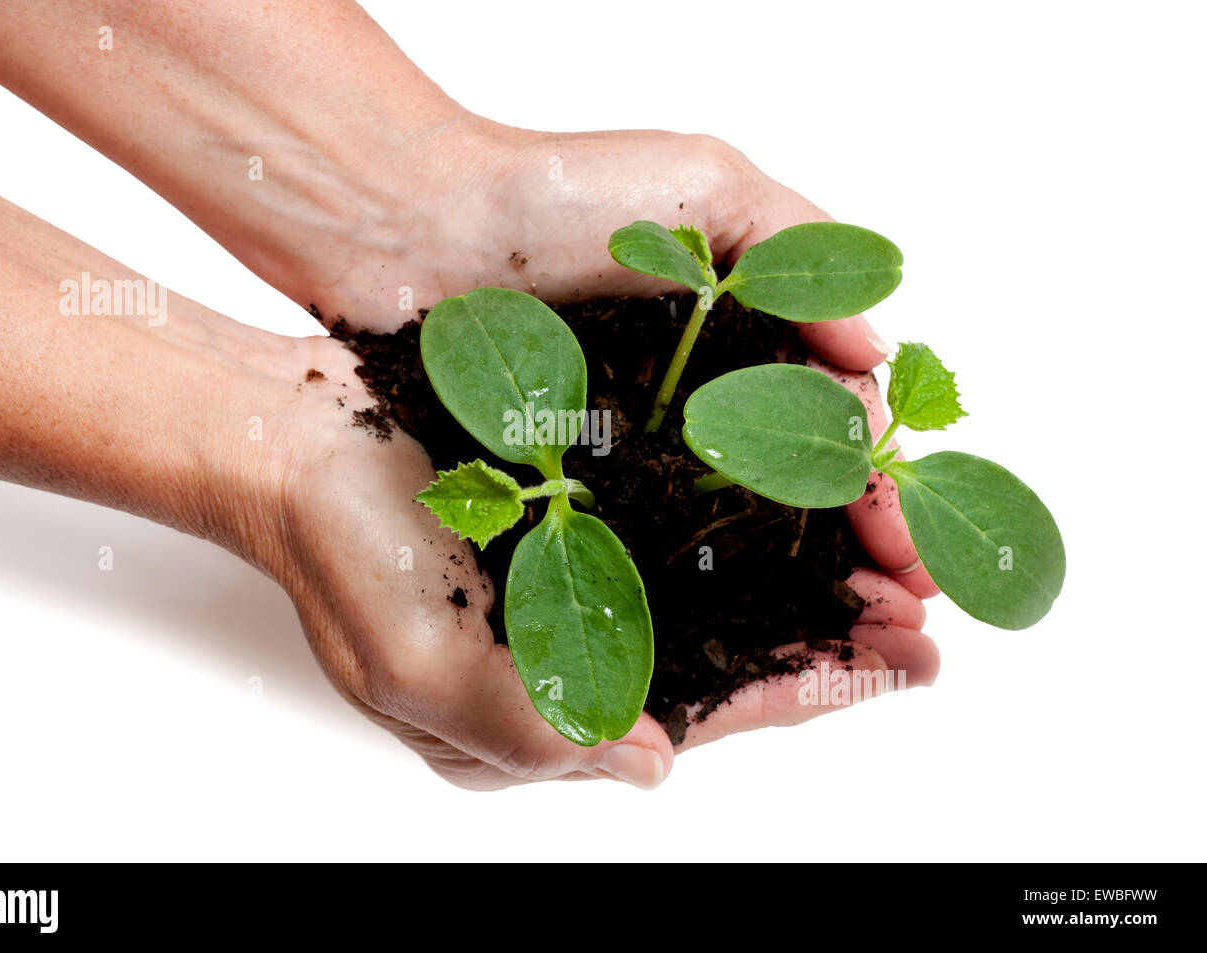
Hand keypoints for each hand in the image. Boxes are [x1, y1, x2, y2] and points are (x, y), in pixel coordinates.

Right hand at [252, 335, 938, 789]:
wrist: (288, 443)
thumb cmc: (336, 557)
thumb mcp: (414, 670)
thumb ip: (529, 728)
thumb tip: (647, 763)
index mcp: (554, 705)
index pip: (709, 710)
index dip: (809, 691)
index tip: (902, 669)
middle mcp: (581, 647)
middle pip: (732, 653)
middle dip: (831, 637)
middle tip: (926, 611)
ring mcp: (581, 576)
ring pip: (719, 586)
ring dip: (802, 570)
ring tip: (891, 551)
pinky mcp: (574, 508)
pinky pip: (678, 515)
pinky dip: (744, 505)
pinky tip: (796, 483)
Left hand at [294, 124, 940, 592]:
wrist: (412, 229)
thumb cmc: (556, 193)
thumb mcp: (703, 187)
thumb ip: (801, 251)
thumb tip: (872, 351)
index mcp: (741, 342)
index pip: (833, 432)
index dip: (880, 494)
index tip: (915, 553)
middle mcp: (695, 409)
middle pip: (794, 501)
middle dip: (858, 562)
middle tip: (905, 620)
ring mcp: (633, 455)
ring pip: (727, 540)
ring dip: (797, 596)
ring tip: (854, 646)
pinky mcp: (567, 488)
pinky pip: (642, 550)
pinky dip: (695, 593)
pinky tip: (742, 634)